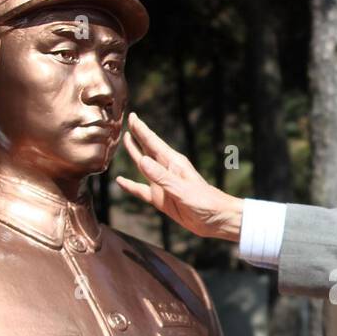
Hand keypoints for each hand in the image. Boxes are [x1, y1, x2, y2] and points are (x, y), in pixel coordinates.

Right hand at [118, 112, 244, 241]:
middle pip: (147, 148)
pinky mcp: (160, 199)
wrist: (216, 219)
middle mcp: (166, 171)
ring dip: (134, 153)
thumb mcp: (182, 189)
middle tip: (128, 120)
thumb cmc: (205, 202)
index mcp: (173, 163)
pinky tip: (120, 181)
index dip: (142, 130)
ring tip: (125, 140)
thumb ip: (162, 177)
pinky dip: (130, 186)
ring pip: (143, 165)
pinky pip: (141, 191)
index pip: (153, 142)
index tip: (132, 116)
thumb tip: (141, 160)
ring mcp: (162, 184)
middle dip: (137, 135)